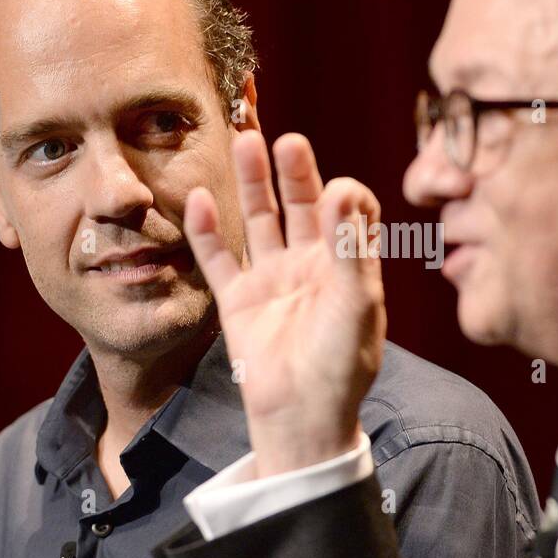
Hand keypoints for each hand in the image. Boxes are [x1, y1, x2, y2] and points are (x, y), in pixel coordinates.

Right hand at [184, 131, 386, 477]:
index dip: (345, 195)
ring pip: (261, 221)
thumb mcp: (356, 305)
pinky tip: (201, 199)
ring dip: (254, 184)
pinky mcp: (239, 301)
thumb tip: (343, 186)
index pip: (350, 212)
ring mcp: (273, 280)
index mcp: (349, 266)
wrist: (302, 418)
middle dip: (294, 171)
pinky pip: (219, 258)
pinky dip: (207, 231)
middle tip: (285, 139)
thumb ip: (351, 248)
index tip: (337, 192)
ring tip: (245, 140)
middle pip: (301, 205)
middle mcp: (311, 266)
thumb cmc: (341, 367)